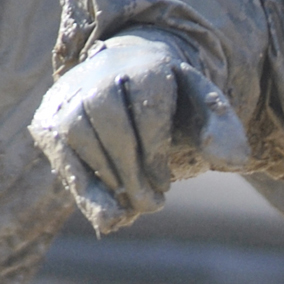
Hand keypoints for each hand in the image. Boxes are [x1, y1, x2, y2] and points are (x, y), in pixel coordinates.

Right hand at [29, 34, 249, 235]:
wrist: (126, 74)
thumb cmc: (172, 100)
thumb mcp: (203, 108)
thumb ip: (222, 130)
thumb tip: (234, 162)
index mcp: (146, 66)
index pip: (148, 112)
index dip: (157, 155)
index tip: (166, 184)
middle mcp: (101, 73)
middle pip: (109, 123)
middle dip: (131, 172)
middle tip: (153, 204)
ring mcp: (70, 93)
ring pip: (78, 136)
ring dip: (107, 181)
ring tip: (132, 208)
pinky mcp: (49, 119)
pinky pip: (60, 154)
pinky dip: (83, 189)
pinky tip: (108, 217)